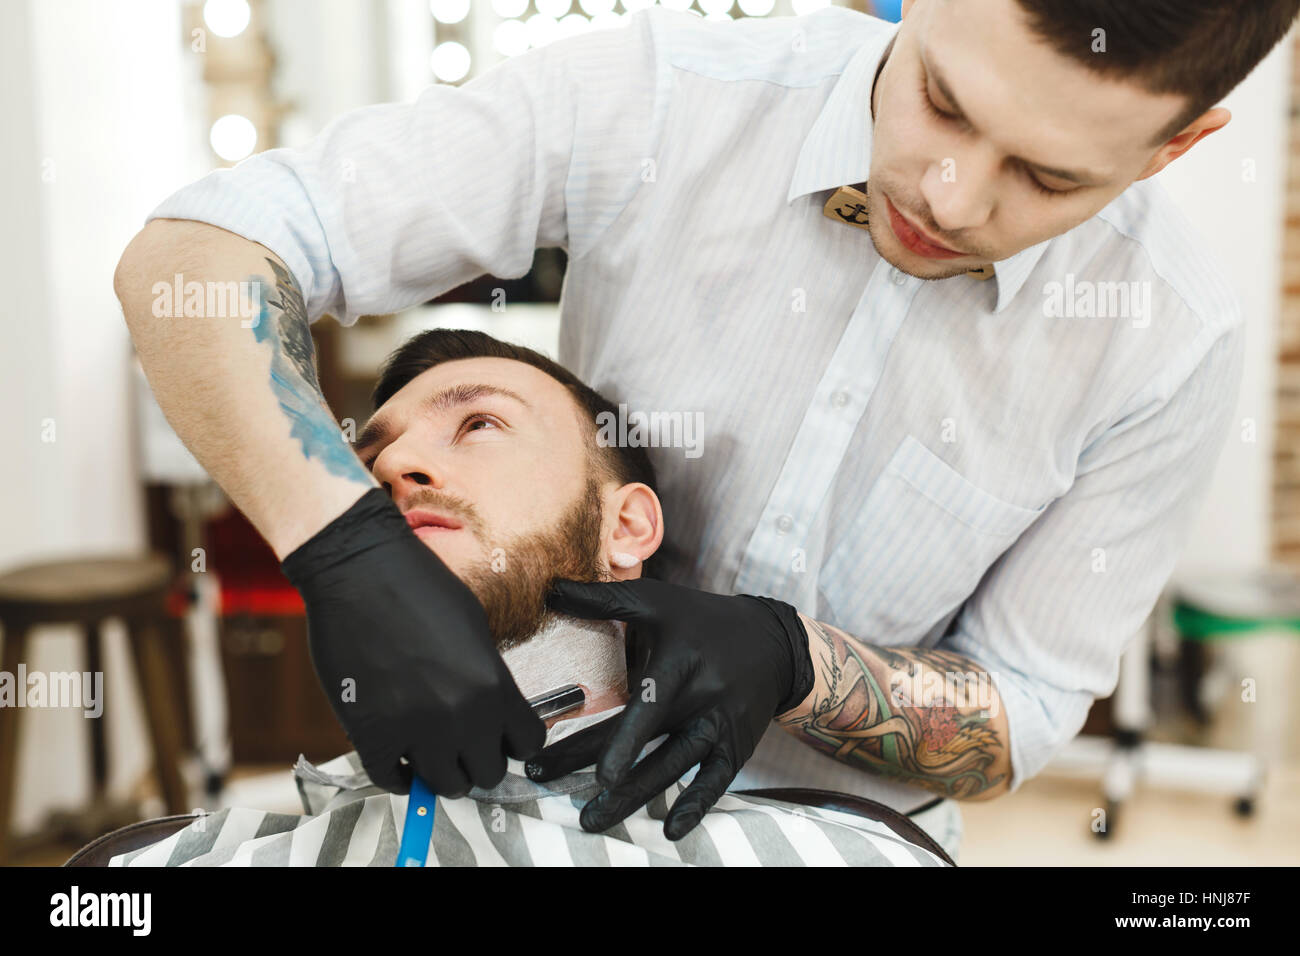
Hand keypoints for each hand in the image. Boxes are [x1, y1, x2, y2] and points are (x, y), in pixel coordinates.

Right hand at [280, 488, 544, 795]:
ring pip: (444, 785)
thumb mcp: (476, 630)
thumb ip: (488, 680)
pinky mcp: (370, 734)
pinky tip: (400, 756)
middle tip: (462, 745)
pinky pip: (391, 779)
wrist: (359, 572)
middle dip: (477, 760)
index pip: (528, 744)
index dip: (515, 743)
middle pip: (488, 774)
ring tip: (431, 751)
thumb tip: (491, 718)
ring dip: (440, 771)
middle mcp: (461, 715)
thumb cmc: (418, 588)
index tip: (501, 738)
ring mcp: (414, 729)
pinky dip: (398, 774)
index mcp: (494, 685)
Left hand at [524, 578, 814, 839]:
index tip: (602, 774)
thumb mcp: (656, 600)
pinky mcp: (736, 747)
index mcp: (679, 664)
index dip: (626, 742)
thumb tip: (547, 590)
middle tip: (565, 801)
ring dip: (635, 799)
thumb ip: (601, 598)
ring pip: (675, 769)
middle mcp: (702, 698)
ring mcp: (720, 726)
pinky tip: (671, 830)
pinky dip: (696, 807)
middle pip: (650, 746)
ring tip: (593, 821)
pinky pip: (715, 783)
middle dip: (607, 779)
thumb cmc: (701, 620)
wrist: (772, 642)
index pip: (650, 706)